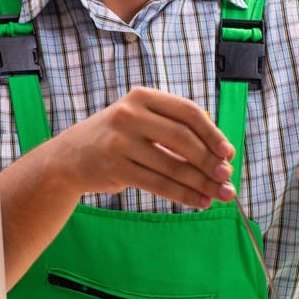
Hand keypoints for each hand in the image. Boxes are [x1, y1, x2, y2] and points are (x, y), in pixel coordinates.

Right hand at [50, 86, 235, 207]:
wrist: (69, 157)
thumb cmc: (119, 138)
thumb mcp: (142, 121)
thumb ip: (176, 130)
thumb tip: (221, 156)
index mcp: (143, 96)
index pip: (187, 111)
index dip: (212, 132)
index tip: (229, 152)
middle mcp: (130, 114)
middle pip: (182, 138)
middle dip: (209, 160)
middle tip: (227, 177)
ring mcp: (120, 141)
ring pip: (172, 165)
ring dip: (201, 182)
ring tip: (220, 194)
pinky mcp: (115, 167)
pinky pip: (158, 184)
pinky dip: (183, 194)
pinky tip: (200, 201)